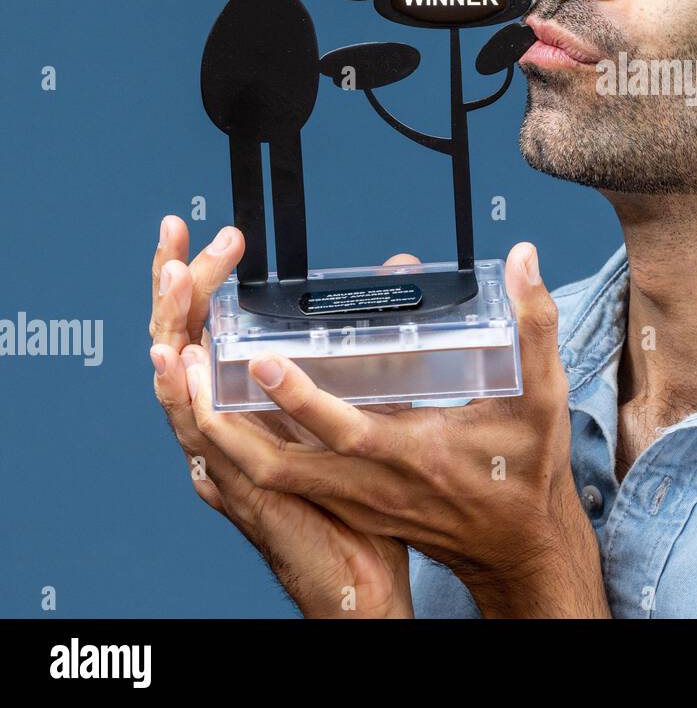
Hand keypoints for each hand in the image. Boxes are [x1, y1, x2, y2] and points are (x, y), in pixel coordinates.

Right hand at [149, 216, 412, 617]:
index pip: (209, 333)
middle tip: (177, 234)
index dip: (196, 284)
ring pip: (179, 388)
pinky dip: (186, 401)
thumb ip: (382, 340)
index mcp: (252, 412)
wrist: (367, 587)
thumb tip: (403, 273)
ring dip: (172, 329)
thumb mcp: (376, 404)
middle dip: (172, 289)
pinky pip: (206, 442)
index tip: (199, 232)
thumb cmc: (369, 504)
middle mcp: (230, 433)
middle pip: (181, 347)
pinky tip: (181, 364)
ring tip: (170, 278)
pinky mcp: (242, 493)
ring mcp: (227, 463)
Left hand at [185, 242, 609, 617]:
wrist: (519, 545)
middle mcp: (376, 486)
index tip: (262, 359)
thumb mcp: (545, 396)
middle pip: (281, 465)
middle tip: (191, 365)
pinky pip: (283, 484)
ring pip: (271, 477)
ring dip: (226, 435)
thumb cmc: (528, 473)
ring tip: (194, 382)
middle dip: (227, 419)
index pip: (345, 431)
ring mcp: (359, 501)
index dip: (301, 399)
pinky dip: (247, 452)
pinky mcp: (353, 506)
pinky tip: (229, 418)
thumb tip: (524, 259)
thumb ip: (536, 325)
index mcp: (416, 457)